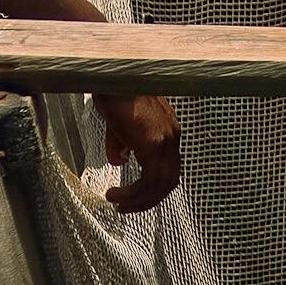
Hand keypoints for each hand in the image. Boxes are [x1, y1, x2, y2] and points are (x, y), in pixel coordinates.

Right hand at [94, 93, 182, 210]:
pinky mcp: (154, 142)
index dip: (153, 189)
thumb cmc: (113, 95)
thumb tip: (118, 161)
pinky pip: (148, 180)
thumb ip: (121, 145)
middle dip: (148, 200)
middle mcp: (172, 138)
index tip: (134, 198)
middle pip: (169, 182)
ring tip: (117, 203)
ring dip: (138, 200)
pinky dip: (133, 193)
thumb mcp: (118, 126)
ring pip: (159, 185)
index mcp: (168, 133)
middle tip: (127, 208)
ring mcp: (166, 140)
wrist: (113, 76)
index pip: (169, 170)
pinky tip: (115, 194)